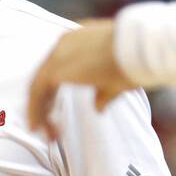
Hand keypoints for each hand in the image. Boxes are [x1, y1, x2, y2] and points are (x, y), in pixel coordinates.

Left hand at [27, 20, 138, 137]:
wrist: (140, 50)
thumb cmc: (135, 62)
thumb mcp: (117, 81)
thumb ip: (103, 94)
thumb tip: (97, 107)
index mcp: (79, 41)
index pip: (59, 68)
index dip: (53, 92)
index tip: (55, 111)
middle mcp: (65, 44)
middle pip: (45, 77)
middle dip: (45, 104)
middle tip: (47, 127)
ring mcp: (58, 54)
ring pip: (38, 85)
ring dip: (39, 111)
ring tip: (44, 134)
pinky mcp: (55, 69)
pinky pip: (37, 92)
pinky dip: (35, 110)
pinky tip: (38, 128)